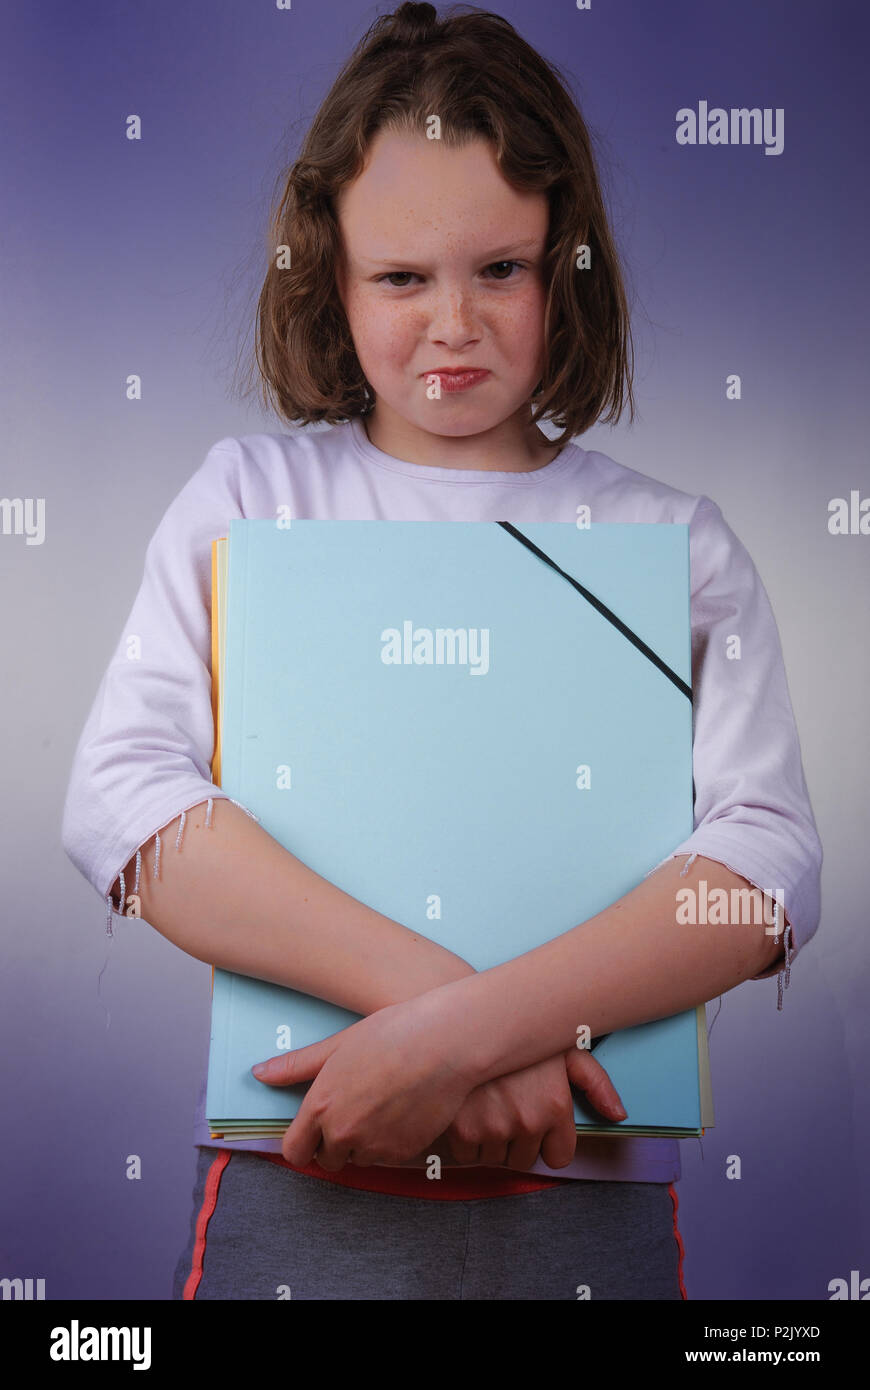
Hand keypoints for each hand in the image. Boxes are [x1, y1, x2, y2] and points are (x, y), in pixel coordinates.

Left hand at [252, 994, 476, 1169]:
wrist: (443, 1044)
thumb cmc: (391, 1035)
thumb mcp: (338, 1046)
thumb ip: (296, 1066)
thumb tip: (259, 1073)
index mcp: (321, 1106)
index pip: (295, 1152)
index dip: (302, 1144)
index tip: (312, 1134)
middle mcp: (343, 1133)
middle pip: (327, 1160)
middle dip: (335, 1142)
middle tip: (355, 1109)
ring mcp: (374, 1147)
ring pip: (359, 1159)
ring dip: (365, 1143)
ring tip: (383, 1105)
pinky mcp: (402, 1153)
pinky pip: (388, 1158)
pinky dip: (391, 1142)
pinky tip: (403, 1112)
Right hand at [440, 1046, 626, 1170]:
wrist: (462, 1018)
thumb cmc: (515, 1030)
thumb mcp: (564, 1047)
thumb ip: (595, 1082)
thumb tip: (618, 1115)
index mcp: (555, 1104)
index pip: (559, 1156)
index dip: (548, 1142)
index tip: (537, 1126)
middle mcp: (527, 1120)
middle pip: (524, 1160)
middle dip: (517, 1141)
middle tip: (506, 1110)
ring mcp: (493, 1127)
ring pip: (495, 1159)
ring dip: (490, 1142)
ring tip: (485, 1108)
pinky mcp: (460, 1129)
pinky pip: (466, 1156)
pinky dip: (464, 1141)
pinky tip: (466, 1113)